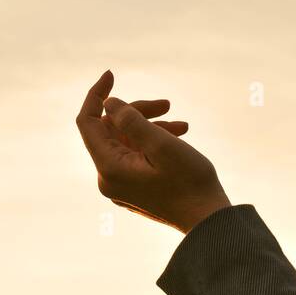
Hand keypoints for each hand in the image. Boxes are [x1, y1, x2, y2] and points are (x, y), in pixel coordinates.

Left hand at [76, 70, 230, 232]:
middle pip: (110, 130)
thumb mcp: (162, 144)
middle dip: (137, 111)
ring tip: (181, 125)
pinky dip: (153, 141)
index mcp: (109, 169)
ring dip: (150, 125)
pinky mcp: (133, 187)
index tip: (111, 74)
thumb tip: (109, 103)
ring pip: (126, 140)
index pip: (87, 123)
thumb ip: (132, 120)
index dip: (96, 95)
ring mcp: (121, 185)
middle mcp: (109, 179)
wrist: (208, 220)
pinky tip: (178, 135)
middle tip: (167, 104)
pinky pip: (135, 155)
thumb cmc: (190, 183)